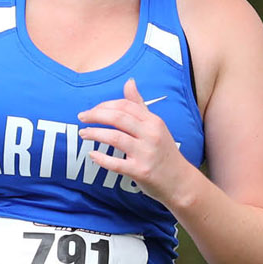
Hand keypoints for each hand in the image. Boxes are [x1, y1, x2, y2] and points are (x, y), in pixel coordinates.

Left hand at [77, 79, 189, 201]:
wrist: (180, 182)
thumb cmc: (164, 152)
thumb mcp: (156, 126)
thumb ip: (139, 105)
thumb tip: (129, 81)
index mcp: (153, 122)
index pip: (126, 106)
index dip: (105, 105)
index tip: (92, 110)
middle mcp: (151, 135)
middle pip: (118, 118)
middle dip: (96, 115)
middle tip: (81, 117)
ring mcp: (146, 154)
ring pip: (115, 138)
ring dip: (95, 133)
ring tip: (83, 134)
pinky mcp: (141, 172)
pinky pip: (117, 164)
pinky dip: (102, 159)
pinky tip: (92, 155)